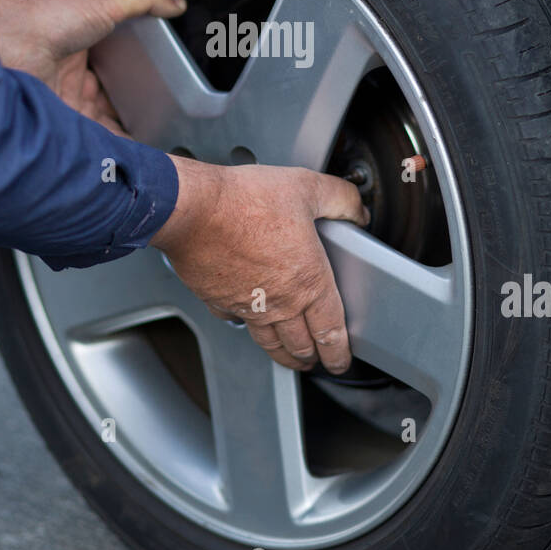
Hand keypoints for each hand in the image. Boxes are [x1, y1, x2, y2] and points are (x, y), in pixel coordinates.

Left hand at [0, 0, 185, 133]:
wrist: (9, 43)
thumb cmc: (47, 18)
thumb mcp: (105, 1)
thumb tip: (175, 2)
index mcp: (86, 44)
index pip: (118, 65)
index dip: (139, 76)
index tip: (161, 87)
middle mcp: (75, 74)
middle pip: (112, 98)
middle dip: (133, 112)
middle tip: (162, 123)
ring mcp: (67, 100)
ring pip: (104, 123)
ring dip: (125, 134)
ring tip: (154, 145)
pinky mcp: (62, 122)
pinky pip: (93, 141)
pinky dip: (111, 150)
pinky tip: (131, 157)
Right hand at [150, 157, 368, 373]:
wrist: (193, 209)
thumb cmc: (245, 201)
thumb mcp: (307, 188)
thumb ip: (340, 200)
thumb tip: (357, 211)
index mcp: (308, 281)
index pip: (331, 329)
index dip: (339, 351)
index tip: (340, 360)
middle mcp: (279, 301)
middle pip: (300, 343)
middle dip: (313, 357)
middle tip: (318, 361)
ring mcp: (246, 305)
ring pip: (269, 341)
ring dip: (283, 353)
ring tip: (289, 356)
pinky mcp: (218, 300)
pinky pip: (235, 321)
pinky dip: (244, 325)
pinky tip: (245, 320)